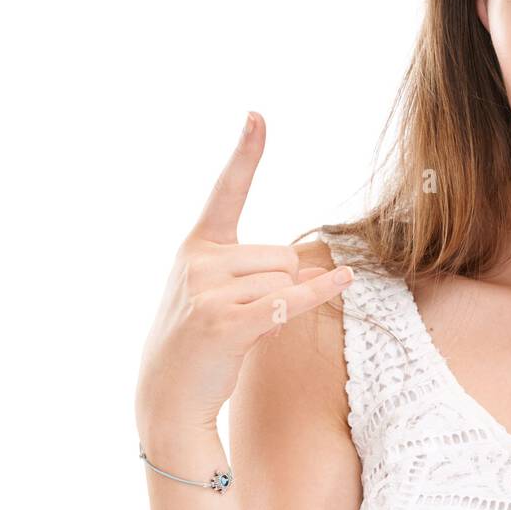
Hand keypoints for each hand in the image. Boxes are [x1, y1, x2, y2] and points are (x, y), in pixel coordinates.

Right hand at [135, 111, 353, 435]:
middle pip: (282, 253)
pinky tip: (343, 281)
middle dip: (283, 282)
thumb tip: (324, 269)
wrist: (167, 394)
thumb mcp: (221, 296)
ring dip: (283, 304)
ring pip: (287, 278)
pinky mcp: (227, 322)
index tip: (257, 115)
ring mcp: (209, 291)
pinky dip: (318, 295)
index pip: (226, 191)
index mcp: (196, 246)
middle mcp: (198, 260)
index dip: (245, 153)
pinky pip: (288, 300)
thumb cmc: (200, 341)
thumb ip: (263, 274)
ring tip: (244, 329)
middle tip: (248, 313)